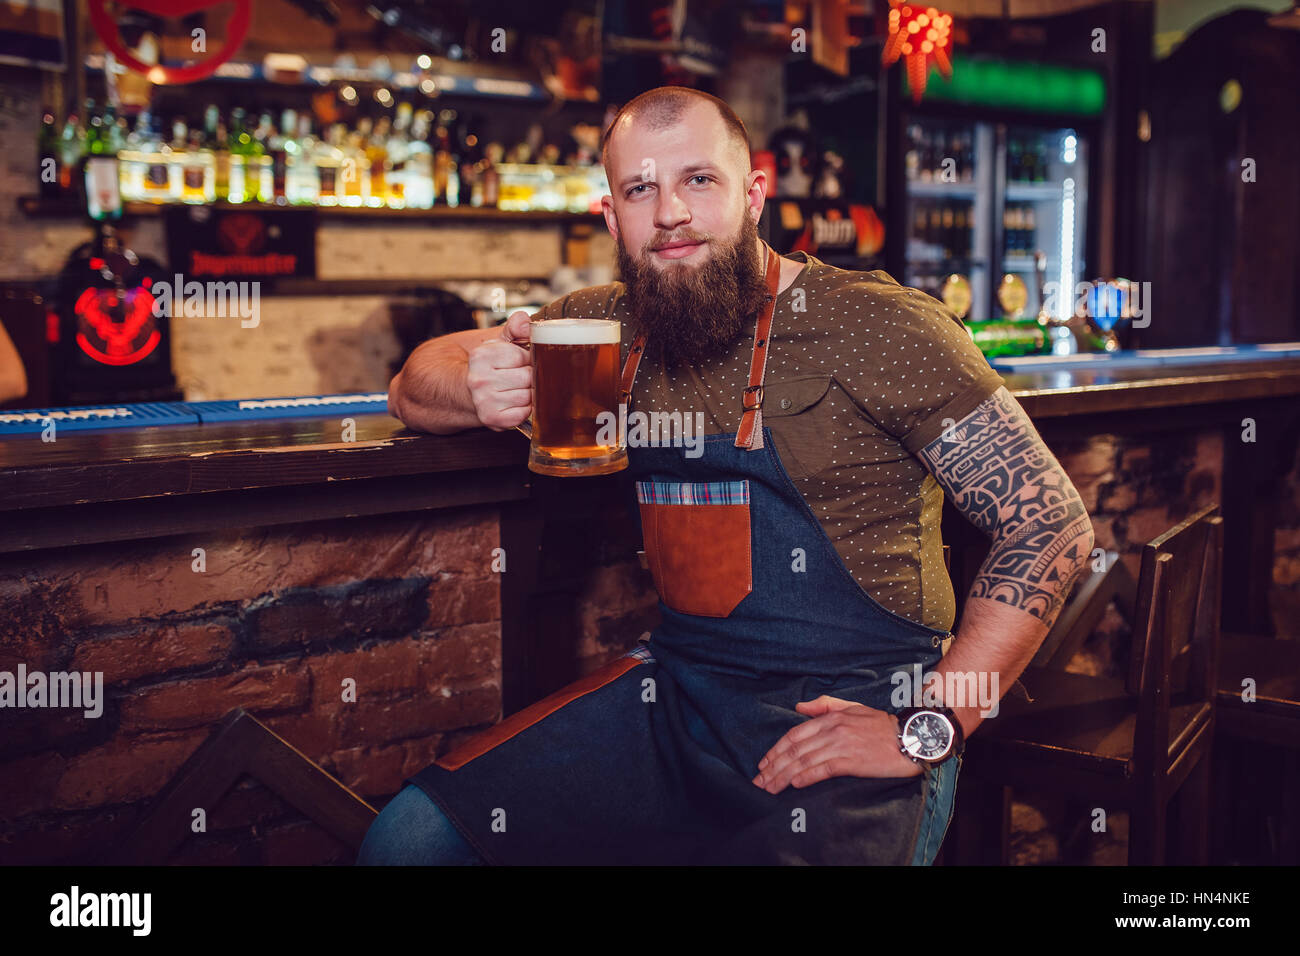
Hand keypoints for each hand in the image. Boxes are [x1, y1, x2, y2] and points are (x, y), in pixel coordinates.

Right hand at [466, 310, 532, 430]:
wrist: (466, 391)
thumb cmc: (490, 366)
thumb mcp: (500, 342)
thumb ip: (515, 327)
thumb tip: (525, 322)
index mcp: (481, 356)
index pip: (522, 356)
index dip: (526, 358)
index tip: (519, 361)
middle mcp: (479, 379)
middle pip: (528, 377)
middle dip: (529, 376)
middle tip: (519, 376)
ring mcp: (484, 401)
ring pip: (529, 396)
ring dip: (528, 393)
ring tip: (516, 389)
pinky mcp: (492, 419)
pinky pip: (524, 413)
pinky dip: (524, 409)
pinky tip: (514, 403)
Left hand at [751, 695, 921, 793]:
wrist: (912, 736)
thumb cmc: (883, 725)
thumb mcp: (853, 707)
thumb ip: (825, 706)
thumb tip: (799, 707)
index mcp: (831, 718)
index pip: (795, 734)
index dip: (776, 750)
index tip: (763, 764)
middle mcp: (833, 730)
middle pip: (795, 749)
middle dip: (774, 767)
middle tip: (759, 782)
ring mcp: (842, 745)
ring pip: (805, 761)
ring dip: (784, 776)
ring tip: (770, 788)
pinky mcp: (853, 761)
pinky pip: (824, 769)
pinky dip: (807, 776)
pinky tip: (794, 784)